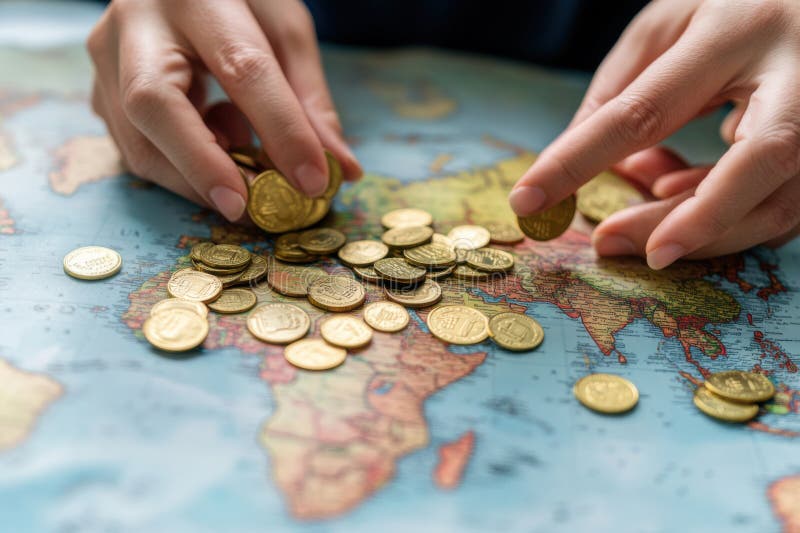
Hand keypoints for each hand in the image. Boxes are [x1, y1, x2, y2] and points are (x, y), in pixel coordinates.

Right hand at [88, 0, 361, 221]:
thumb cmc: (241, 1)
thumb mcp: (285, 28)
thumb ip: (309, 97)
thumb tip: (341, 169)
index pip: (242, 68)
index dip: (281, 130)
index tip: (314, 180)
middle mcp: (135, 20)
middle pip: (154, 104)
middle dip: (204, 167)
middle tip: (248, 208)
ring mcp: (105, 56)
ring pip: (137, 139)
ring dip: (196, 176)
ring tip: (245, 172)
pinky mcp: (99, 90)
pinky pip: (135, 147)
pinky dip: (182, 167)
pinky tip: (217, 145)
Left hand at [509, 0, 799, 267]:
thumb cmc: (734, 6)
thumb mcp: (668, 24)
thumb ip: (620, 89)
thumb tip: (579, 166)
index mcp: (739, 27)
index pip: (645, 108)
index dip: (579, 160)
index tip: (528, 199)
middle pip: (753, 161)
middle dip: (678, 220)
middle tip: (609, 242)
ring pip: (780, 201)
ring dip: (703, 229)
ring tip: (642, 223)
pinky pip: (784, 208)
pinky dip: (726, 219)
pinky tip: (682, 199)